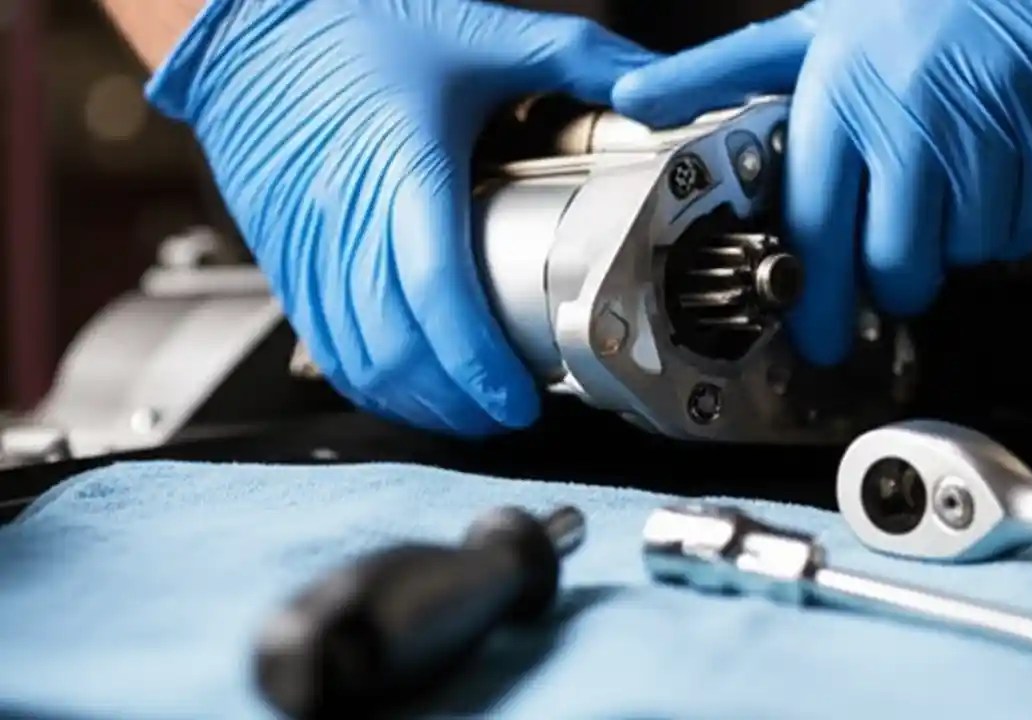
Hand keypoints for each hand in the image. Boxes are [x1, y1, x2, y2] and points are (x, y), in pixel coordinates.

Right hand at [144, 0, 657, 436]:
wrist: (248, 29)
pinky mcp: (289, 265)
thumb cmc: (351, 30)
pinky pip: (326, 348)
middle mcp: (351, 223)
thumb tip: (653, 86)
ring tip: (470, 412)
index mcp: (406, 172)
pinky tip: (409, 389)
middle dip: (462, 402)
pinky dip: (372, 384)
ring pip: (362, 361)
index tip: (519, 399)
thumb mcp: (479, 32)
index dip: (479, 363)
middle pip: (402, 350)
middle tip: (510, 411)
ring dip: (419, 402)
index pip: (439, 295)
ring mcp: (312, 252)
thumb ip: (577, 58)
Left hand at [612, 0, 1031, 364]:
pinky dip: (1007, 224)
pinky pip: (1025, 229)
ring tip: (943, 193)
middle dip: (892, 280)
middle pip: (900, 266)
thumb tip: (635, 97)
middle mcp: (910, 127)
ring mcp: (986, 136)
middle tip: (889, 257)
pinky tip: (991, 180)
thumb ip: (715, 73)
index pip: (818, 235)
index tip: (816, 337)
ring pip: (966, 253)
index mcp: (840, 104)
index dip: (816, 305)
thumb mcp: (803, 29)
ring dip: (953, 245)